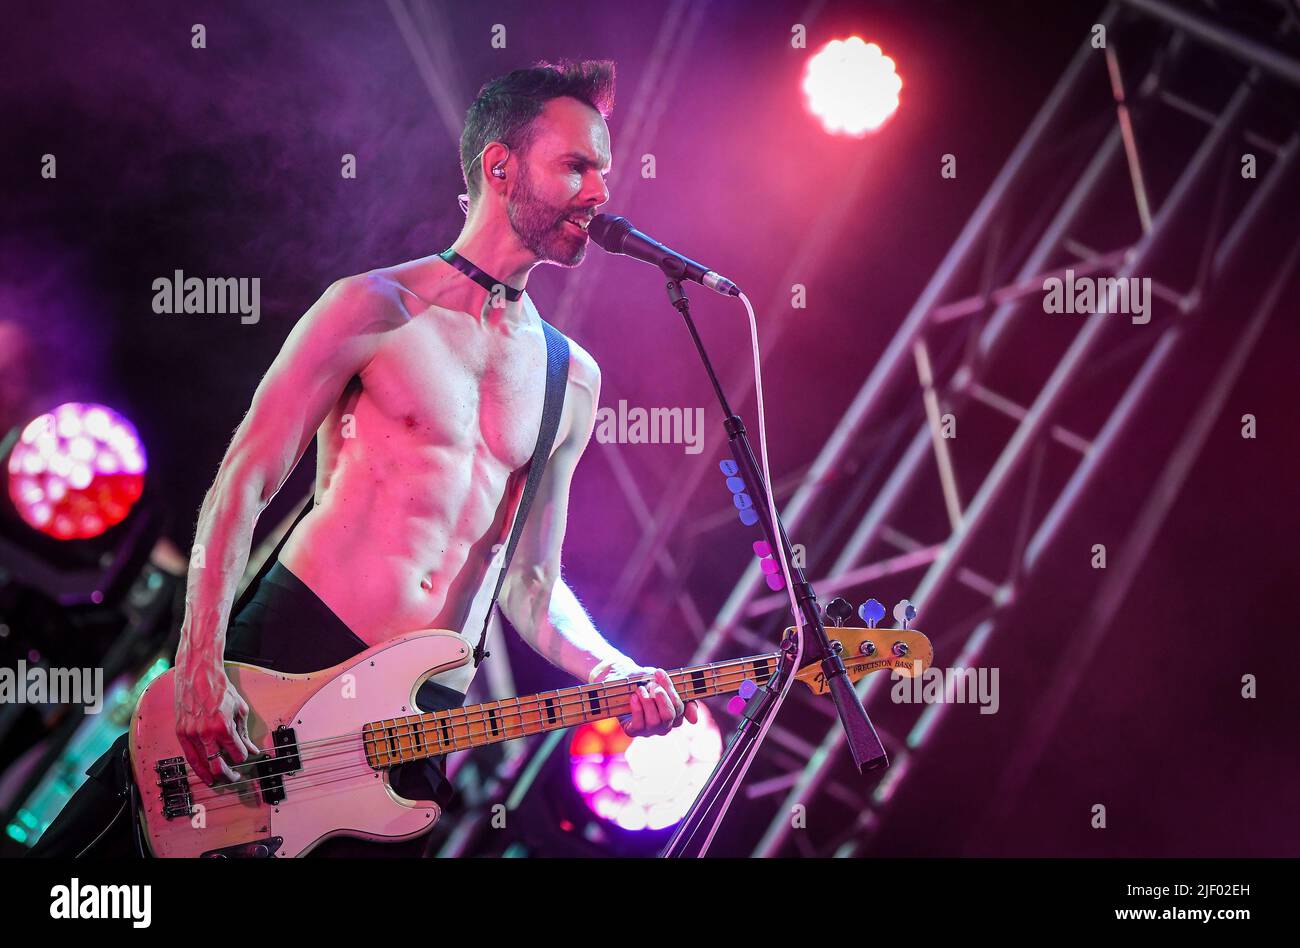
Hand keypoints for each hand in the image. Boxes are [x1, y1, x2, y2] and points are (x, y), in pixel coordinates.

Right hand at [174, 659, 260, 785]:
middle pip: (218, 766)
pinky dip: (197, 768)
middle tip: (236, 777)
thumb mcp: (239, 709)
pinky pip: (189, 757)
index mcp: (223, 726)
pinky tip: (204, 774)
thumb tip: (252, 748)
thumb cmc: (219, 688)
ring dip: (213, 775)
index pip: (237, 753)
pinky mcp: (180, 733)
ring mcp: (191, 734)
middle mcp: (205, 733)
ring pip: (202, 765)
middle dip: (229, 775)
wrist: (198, 674)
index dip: (243, 757)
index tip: (245, 755)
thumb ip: (244, 732)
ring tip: (220, 780)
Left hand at [590, 659, 699, 737]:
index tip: (661, 674)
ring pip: (655, 721)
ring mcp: (649, 730)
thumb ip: (680, 695)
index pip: (682, 708)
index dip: (674, 692)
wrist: (622, 679)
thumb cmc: (645, 680)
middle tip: (655, 686)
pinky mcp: (633, 731)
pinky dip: (637, 709)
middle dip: (663, 700)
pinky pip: (639, 725)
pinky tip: (634, 697)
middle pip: (670, 716)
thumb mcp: (662, 681)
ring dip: (648, 703)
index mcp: (675, 713)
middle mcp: (664, 725)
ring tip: (640, 689)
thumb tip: (694, 721)